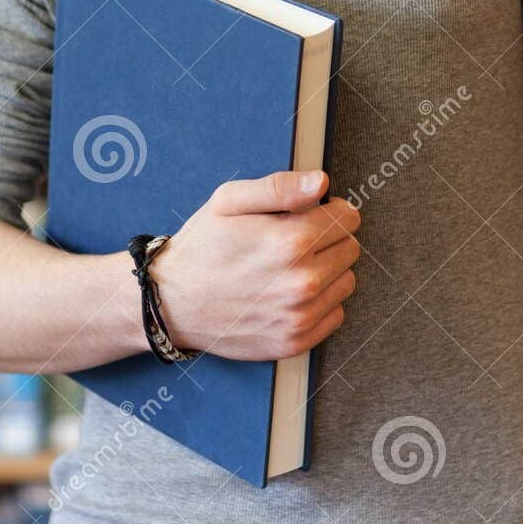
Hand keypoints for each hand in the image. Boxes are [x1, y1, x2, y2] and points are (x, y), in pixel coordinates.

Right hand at [148, 170, 360, 361]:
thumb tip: (321, 181)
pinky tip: (289, 294)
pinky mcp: (296, 341)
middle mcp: (302, 282)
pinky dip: (321, 303)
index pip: (348, 218)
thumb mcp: (229, 202)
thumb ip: (279, 188)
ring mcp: (300, 316)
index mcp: (290, 241)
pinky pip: (335, 314)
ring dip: (328, 271)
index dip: (330, 210)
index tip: (310, 214)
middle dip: (330, 239)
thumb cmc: (202, 247)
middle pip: (351, 249)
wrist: (171, 304)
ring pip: (347, 282)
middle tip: (294, 242)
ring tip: (290, 269)